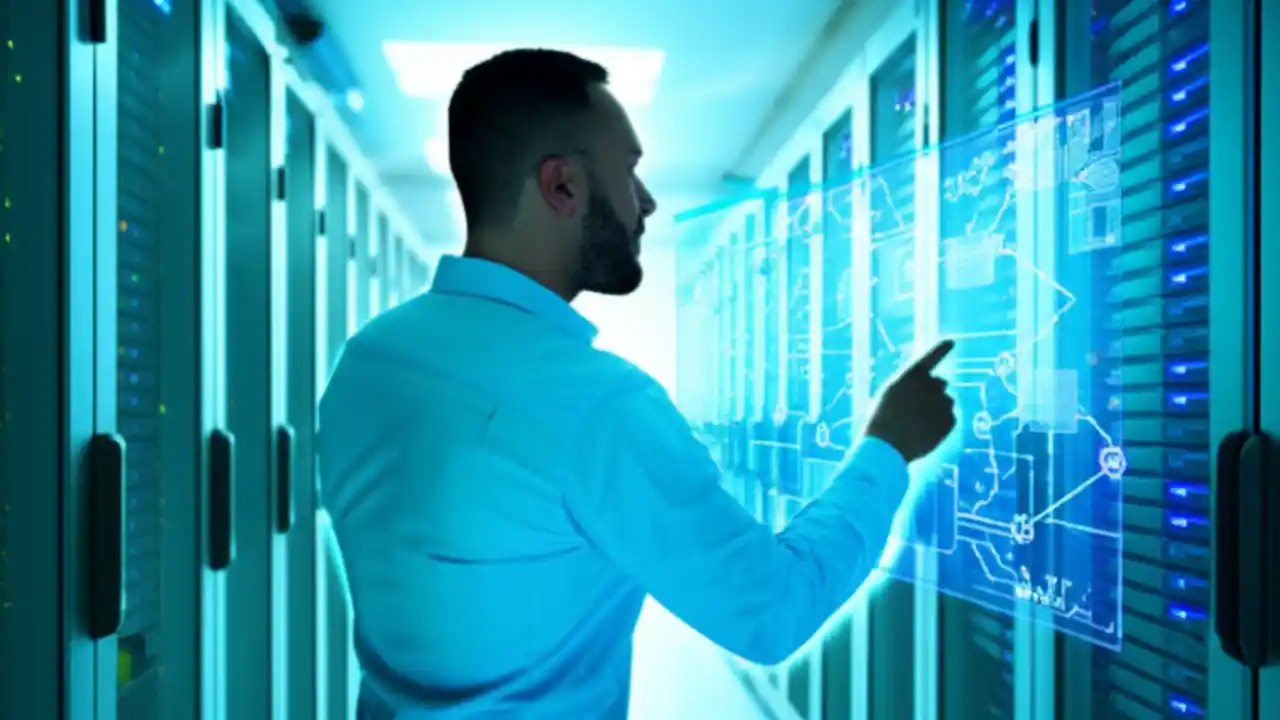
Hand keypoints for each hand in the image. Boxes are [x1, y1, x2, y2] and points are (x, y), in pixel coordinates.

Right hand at [865, 340, 957, 462]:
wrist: (887, 446)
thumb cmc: (883, 420)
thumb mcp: (891, 394)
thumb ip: (913, 385)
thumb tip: (939, 383)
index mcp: (911, 376)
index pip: (930, 357)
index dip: (941, 349)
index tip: (951, 341)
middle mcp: (930, 385)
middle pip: (940, 383)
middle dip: (933, 392)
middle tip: (916, 409)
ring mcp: (942, 403)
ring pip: (946, 402)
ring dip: (937, 409)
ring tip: (917, 424)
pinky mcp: (949, 420)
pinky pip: (949, 419)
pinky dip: (940, 425)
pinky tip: (924, 433)